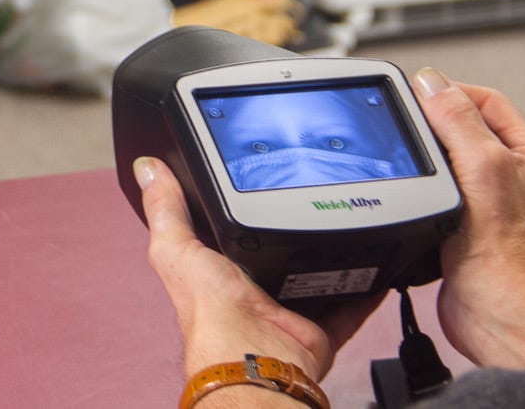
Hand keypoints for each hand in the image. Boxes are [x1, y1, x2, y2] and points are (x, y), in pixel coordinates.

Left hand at [135, 156, 382, 380]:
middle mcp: (253, 292)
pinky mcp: (319, 328)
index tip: (257, 189)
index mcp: (219, 272)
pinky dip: (366, 291)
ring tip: (346, 225)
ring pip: (317, 278)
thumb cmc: (210, 311)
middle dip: (292, 235)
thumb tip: (147, 168)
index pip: (230, 237)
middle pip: (278, 255)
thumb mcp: (176, 248)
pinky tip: (378, 267)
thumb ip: (165, 208)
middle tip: (313, 201)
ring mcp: (288, 310)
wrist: (254, 354)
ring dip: (332, 258)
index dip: (241, 214)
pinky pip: (351, 306)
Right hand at [413, 68, 524, 367]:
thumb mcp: (481, 164)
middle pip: (462, 127)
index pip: (486, 100)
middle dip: (433, 125)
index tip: (420, 96)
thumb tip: (432, 82)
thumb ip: (457, 118)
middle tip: (410, 127)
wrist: (490, 304)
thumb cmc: (501, 247)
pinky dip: (418, 187)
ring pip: (445, 158)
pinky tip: (411, 191)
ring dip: (424, 158)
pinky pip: (434, 189)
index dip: (451, 93)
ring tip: (412, 163)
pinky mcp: (461, 221)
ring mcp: (486, 198)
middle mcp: (510, 173)